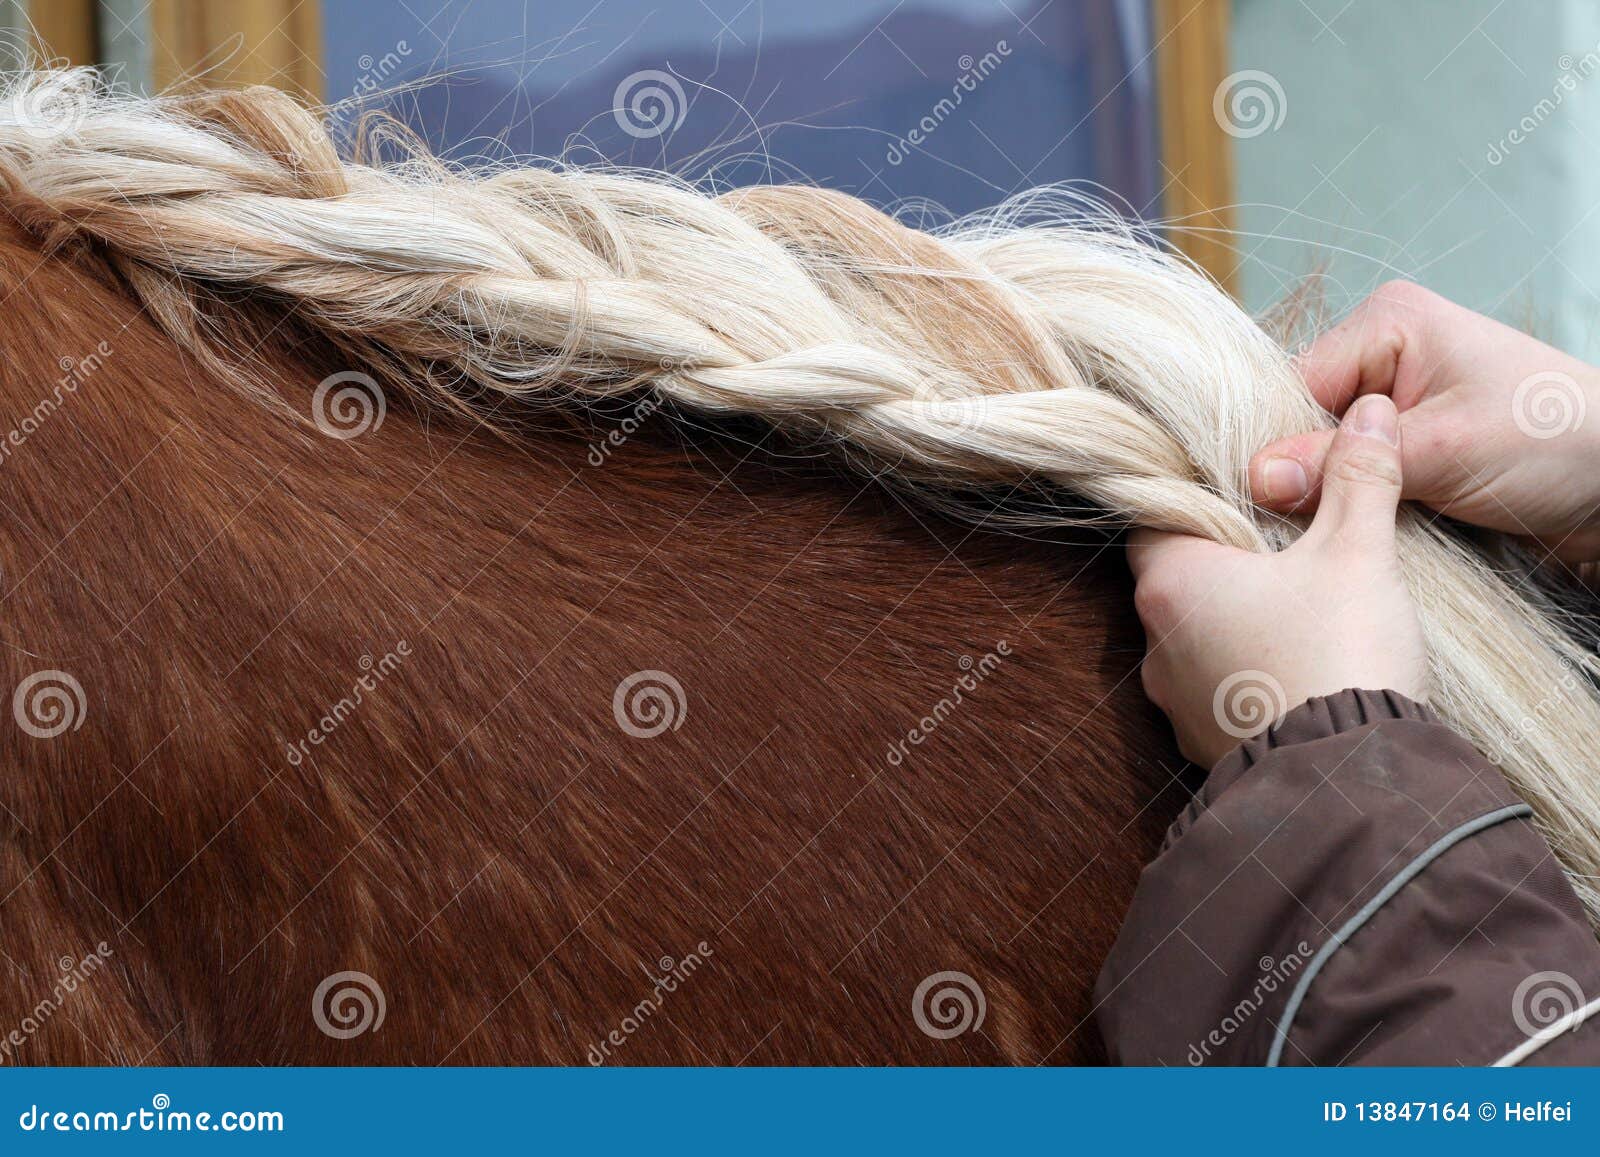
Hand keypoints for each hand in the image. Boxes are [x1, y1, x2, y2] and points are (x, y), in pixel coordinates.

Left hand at [1130, 395, 1427, 766]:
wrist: (1349, 782)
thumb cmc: (1341, 654)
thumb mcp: (1359, 553)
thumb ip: (1358, 479)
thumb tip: (1369, 415)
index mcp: (1172, 582)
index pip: (1153, 518)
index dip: (1193, 500)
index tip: (1238, 493)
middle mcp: (1154, 642)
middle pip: (1174, 580)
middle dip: (1222, 562)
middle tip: (1280, 546)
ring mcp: (1173, 700)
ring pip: (1193, 641)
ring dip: (1233, 624)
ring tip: (1296, 611)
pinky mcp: (1202, 745)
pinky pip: (1215, 694)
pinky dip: (1245, 678)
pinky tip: (1295, 670)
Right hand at [1249, 280, 1599, 561]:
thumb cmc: (1557, 444)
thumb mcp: (1445, 452)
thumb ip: (1347, 466)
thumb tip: (1254, 477)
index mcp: (1387, 322)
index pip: (1291, 386)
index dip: (1276, 447)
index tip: (1268, 506)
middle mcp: (1381, 354)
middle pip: (1298, 422)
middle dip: (1306, 476)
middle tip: (1313, 527)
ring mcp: (1392, 402)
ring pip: (1319, 457)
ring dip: (1330, 499)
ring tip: (1343, 532)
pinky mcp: (1403, 445)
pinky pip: (1348, 478)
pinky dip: (1352, 508)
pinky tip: (1360, 530)